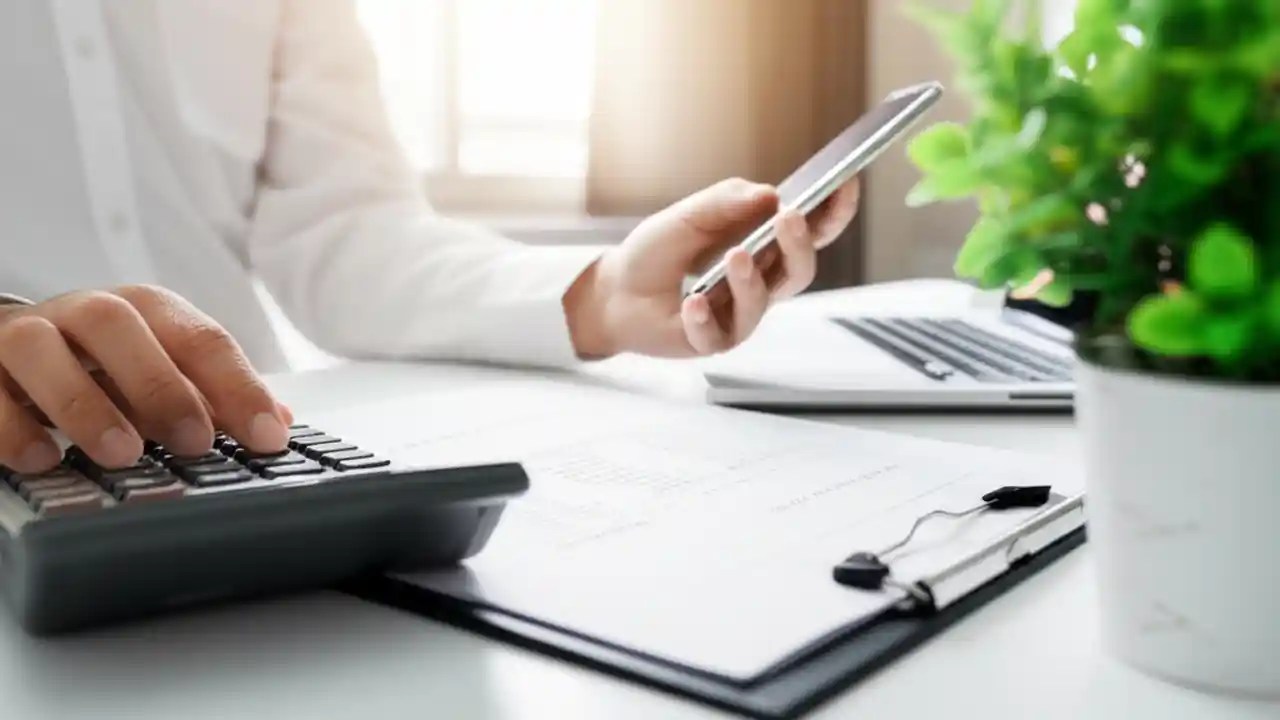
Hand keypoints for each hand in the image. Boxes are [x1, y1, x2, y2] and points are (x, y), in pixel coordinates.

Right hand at [0, 286, 291, 472]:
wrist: (7, 352)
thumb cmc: (100, 367)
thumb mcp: (162, 374)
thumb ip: (214, 397)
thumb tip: (280, 425)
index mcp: (144, 312)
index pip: (200, 337)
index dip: (238, 386)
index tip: (267, 437)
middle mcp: (82, 313)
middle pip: (118, 326)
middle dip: (160, 384)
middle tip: (192, 440)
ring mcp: (22, 336)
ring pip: (41, 349)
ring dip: (84, 404)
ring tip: (121, 454)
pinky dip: (11, 425)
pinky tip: (42, 459)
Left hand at [564, 177, 860, 357]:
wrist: (614, 290)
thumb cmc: (657, 251)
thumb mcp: (689, 215)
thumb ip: (727, 202)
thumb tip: (769, 195)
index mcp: (763, 248)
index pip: (810, 232)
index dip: (833, 211)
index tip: (846, 183)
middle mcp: (759, 284)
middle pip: (799, 271)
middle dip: (800, 245)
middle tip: (789, 218)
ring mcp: (738, 315)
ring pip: (763, 304)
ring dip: (751, 280)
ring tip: (733, 257)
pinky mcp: (711, 342)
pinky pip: (718, 334)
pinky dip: (705, 317)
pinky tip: (692, 303)